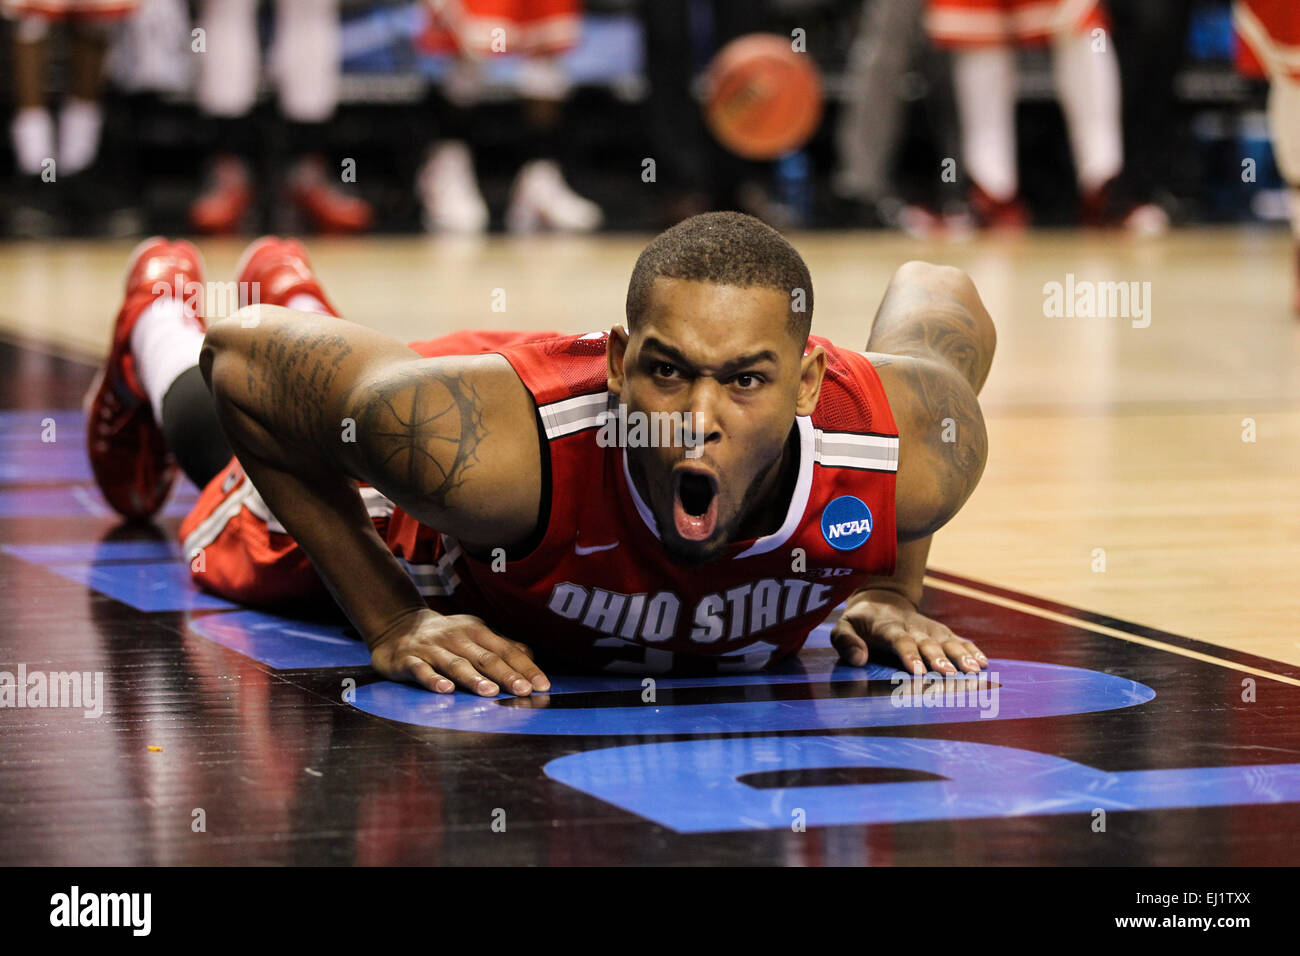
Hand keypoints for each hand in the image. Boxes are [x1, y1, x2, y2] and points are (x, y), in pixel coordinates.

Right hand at [369, 607, 549, 696]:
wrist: (397, 626)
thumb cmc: (446, 637)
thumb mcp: (475, 635)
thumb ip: (501, 647)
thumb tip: (531, 658)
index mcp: (476, 631)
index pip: (506, 650)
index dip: (525, 668)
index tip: (542, 686)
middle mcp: (456, 638)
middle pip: (485, 658)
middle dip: (506, 675)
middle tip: (524, 691)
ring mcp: (432, 648)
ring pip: (456, 664)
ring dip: (474, 679)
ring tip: (490, 692)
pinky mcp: (408, 660)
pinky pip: (422, 670)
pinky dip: (433, 680)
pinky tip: (445, 690)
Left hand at [830, 589, 987, 675]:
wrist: (882, 600)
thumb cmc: (860, 622)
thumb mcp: (842, 627)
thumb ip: (845, 641)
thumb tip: (859, 659)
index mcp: (887, 626)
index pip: (900, 641)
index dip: (910, 655)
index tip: (919, 671)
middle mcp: (912, 627)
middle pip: (928, 643)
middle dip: (939, 658)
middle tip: (950, 674)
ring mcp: (929, 629)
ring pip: (947, 641)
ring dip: (961, 655)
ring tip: (974, 670)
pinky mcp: (940, 632)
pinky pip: (958, 640)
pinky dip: (971, 649)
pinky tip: (984, 663)